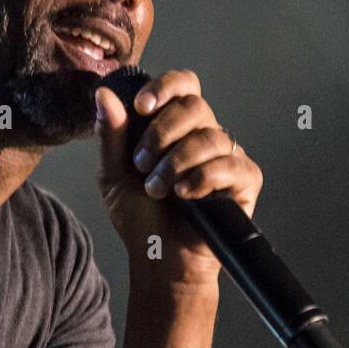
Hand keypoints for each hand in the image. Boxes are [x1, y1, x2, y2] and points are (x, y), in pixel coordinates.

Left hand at [95, 68, 263, 286]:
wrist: (159, 262)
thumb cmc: (140, 220)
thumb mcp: (114, 176)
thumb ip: (110, 136)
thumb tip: (104, 94)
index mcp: (175, 128)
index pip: (183, 85)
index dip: (165, 87)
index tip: (141, 106)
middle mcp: (204, 136)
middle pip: (196, 105)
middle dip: (162, 131)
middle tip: (142, 163)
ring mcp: (226, 158)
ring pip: (211, 137)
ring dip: (176, 163)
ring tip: (158, 190)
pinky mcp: (244, 183)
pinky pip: (232, 165)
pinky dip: (203, 178)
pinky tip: (186, 196)